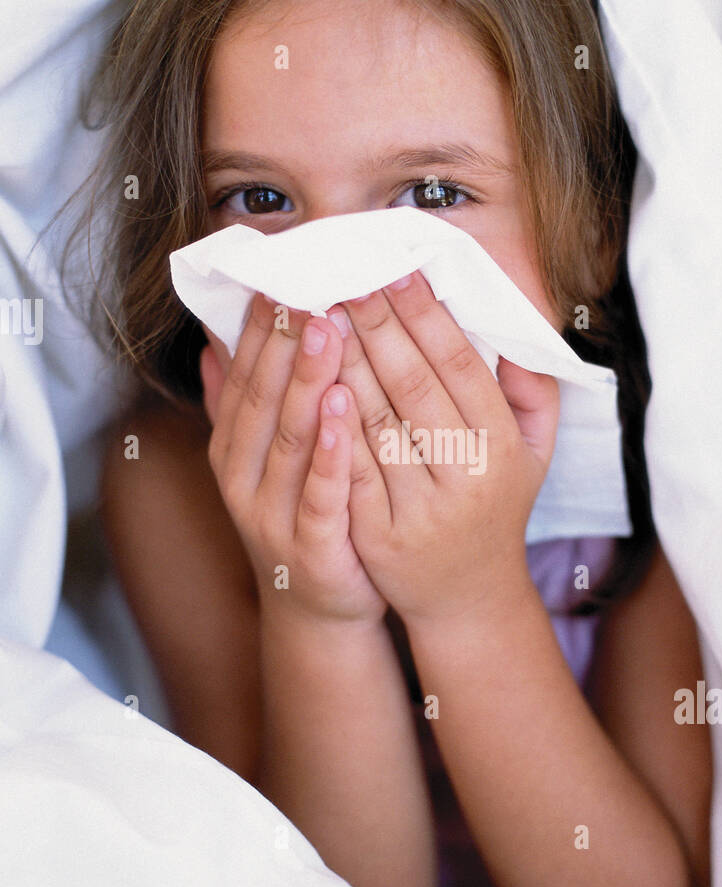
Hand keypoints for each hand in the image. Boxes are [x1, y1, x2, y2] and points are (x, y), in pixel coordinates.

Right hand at [200, 292, 386, 624]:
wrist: (319, 609)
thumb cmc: (303, 518)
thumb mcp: (266, 459)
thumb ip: (240, 403)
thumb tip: (211, 340)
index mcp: (234, 451)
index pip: (244, 378)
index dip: (259, 330)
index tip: (280, 277)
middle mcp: (242, 479)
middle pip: (262, 401)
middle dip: (283, 343)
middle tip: (308, 288)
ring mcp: (272, 515)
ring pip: (288, 440)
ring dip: (305, 383)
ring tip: (328, 331)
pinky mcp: (311, 547)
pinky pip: (320, 494)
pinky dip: (330, 453)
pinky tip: (344, 414)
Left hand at [330, 270, 559, 623]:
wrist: (467, 597)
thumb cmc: (497, 506)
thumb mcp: (534, 453)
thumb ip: (533, 390)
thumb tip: (519, 328)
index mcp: (503, 448)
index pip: (461, 366)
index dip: (427, 316)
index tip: (397, 271)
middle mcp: (466, 478)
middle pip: (413, 386)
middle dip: (376, 327)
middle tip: (346, 278)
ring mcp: (420, 510)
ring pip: (374, 423)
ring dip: (342, 364)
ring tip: (319, 316)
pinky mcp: (379, 536)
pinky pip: (347, 469)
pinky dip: (326, 425)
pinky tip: (307, 383)